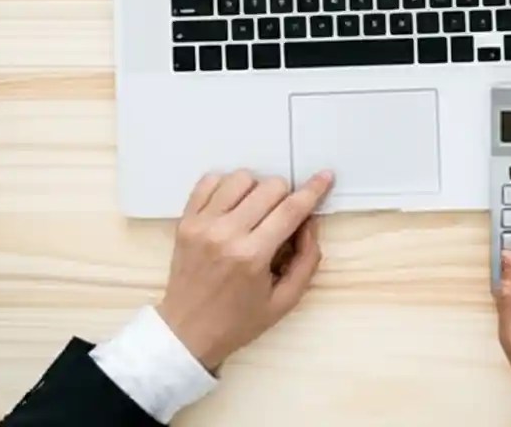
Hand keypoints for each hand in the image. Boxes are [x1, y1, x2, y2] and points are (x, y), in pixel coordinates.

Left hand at [157, 169, 333, 370]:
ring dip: (257, 189)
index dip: (313, 190)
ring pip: (241, 178)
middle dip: (285, 196)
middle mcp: (226, 234)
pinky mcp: (185, 221)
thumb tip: (310, 221)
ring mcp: (202, 225)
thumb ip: (307, 260)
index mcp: (253, 256)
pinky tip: (233, 204)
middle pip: (269, 187)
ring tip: (256, 211)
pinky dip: (226, 185)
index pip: (291, 209)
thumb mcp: (285, 300)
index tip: (324, 177)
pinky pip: (209, 182)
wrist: (187, 332)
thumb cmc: (239, 321)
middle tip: (282, 217)